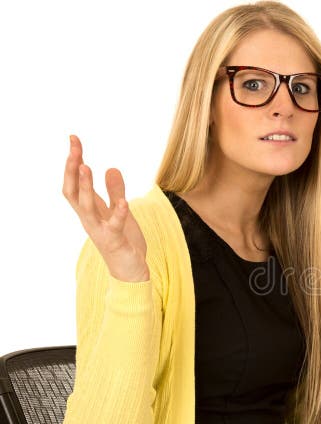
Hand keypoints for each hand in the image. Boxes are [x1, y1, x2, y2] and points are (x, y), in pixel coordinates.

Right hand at [62, 135, 149, 282]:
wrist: (130, 271)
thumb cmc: (123, 241)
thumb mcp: (120, 211)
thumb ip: (115, 191)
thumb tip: (111, 167)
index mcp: (89, 211)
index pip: (74, 183)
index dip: (73, 162)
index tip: (74, 139)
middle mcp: (89, 219)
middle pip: (74, 192)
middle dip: (72, 169)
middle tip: (74, 147)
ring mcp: (100, 231)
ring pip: (87, 207)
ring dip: (85, 187)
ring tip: (86, 167)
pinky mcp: (115, 241)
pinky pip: (114, 225)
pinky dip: (118, 213)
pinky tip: (122, 201)